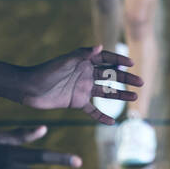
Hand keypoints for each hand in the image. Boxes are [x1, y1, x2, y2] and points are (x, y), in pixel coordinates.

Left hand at [20, 45, 142, 123]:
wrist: (29, 89)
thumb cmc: (45, 72)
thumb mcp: (65, 61)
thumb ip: (83, 54)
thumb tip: (100, 46)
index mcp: (84, 62)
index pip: (106, 59)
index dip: (119, 60)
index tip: (131, 63)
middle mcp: (86, 74)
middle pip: (110, 76)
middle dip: (126, 79)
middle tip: (141, 82)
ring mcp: (83, 89)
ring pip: (106, 92)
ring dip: (120, 95)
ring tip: (135, 97)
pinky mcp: (77, 102)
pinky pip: (93, 110)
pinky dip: (102, 116)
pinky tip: (112, 122)